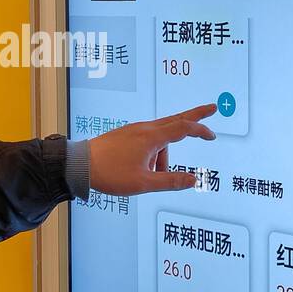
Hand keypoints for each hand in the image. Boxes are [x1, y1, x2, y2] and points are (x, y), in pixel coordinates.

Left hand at [87, 103, 217, 194]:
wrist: (80, 165)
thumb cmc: (110, 173)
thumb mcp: (143, 183)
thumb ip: (170, 181)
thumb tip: (193, 180)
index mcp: (151, 137)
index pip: (183, 128)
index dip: (200, 130)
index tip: (212, 135)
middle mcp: (144, 129)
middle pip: (176, 119)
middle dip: (195, 116)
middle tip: (212, 108)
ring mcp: (134, 130)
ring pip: (160, 138)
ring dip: (164, 156)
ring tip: (151, 175)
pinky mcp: (126, 135)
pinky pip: (148, 140)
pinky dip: (153, 153)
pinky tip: (142, 169)